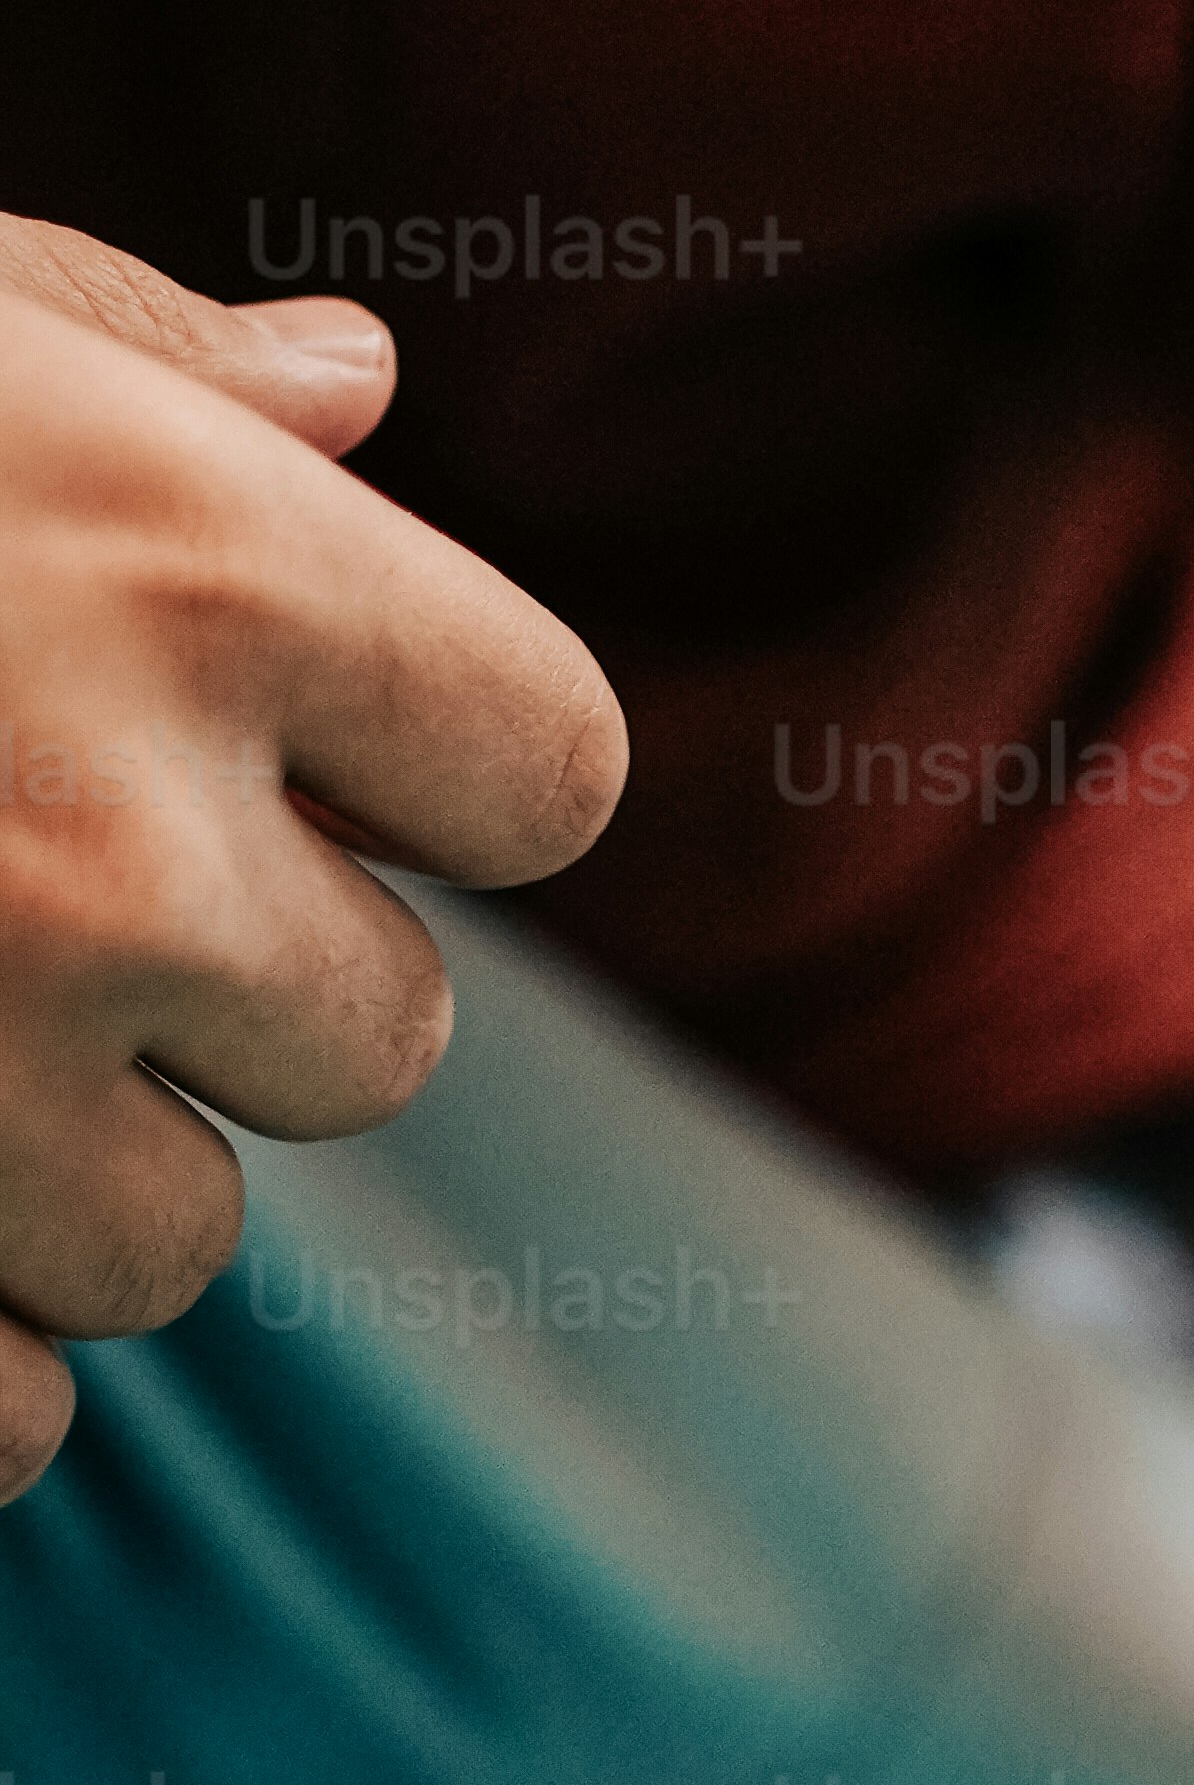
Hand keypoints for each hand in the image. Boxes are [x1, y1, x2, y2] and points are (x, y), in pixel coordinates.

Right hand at [0, 220, 626, 1501]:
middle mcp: (114, 848)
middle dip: (232, 983)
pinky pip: (7, 1416)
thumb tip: (351, 385)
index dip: (430, 770)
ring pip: (176, 1244)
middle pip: (374, 1040)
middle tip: (9, 869)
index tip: (295, 746)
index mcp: (204, 578)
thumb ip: (140, 368)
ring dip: (57, 1163)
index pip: (548, 771)